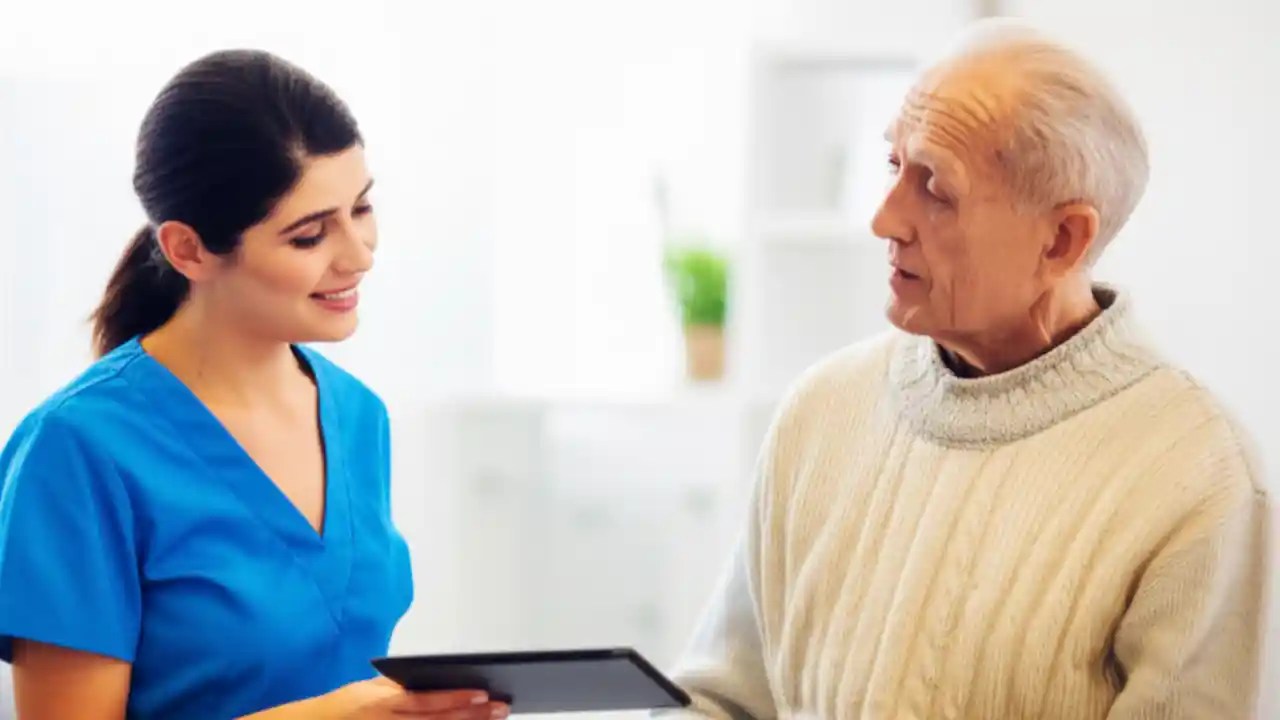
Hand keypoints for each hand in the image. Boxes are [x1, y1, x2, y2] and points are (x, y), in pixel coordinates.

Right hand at [326, 677, 510, 718]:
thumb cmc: (345, 706)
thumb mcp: (370, 688)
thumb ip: (401, 685)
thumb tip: (437, 678)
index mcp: (383, 703)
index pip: (425, 701)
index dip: (454, 698)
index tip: (481, 693)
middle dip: (472, 716)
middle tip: (500, 708)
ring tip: (492, 719)